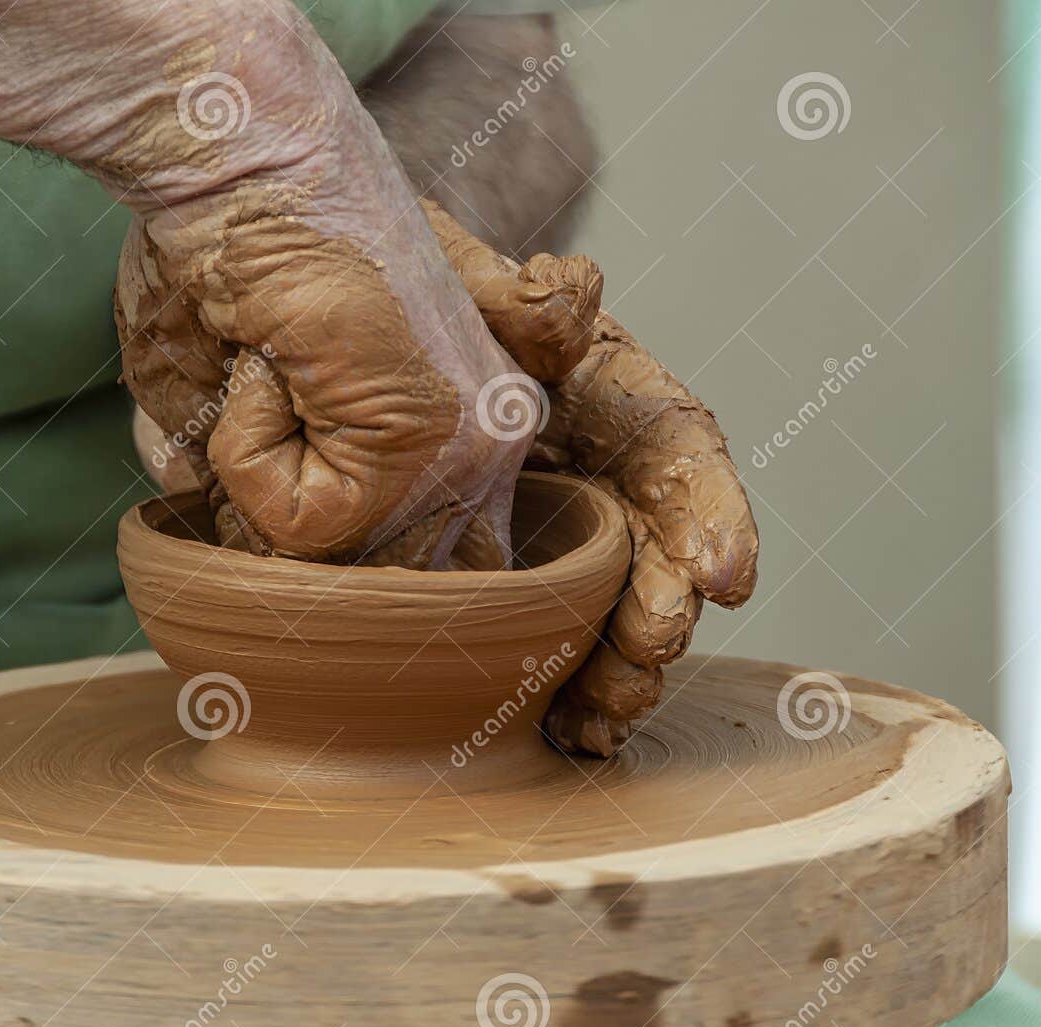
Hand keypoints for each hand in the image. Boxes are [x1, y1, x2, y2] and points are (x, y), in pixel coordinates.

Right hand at [113, 56, 533, 566]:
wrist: (244, 156)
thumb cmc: (237, 250)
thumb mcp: (243, 387)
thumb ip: (259, 487)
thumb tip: (243, 538)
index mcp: (478, 423)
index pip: (424, 562)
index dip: (317, 522)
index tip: (288, 397)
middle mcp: (497, 439)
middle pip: (386, 580)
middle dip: (289, 514)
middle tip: (274, 390)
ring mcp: (479, 443)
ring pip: (337, 565)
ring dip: (265, 476)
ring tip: (277, 364)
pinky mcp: (436, 441)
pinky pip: (303, 529)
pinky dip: (248, 453)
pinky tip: (275, 359)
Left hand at [421, 201, 758, 755]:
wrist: (319, 326)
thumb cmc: (396, 292)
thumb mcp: (448, 280)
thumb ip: (513, 296)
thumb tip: (572, 298)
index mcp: (599, 391)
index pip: (675, 447)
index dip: (712, 511)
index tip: (721, 573)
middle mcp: (591, 466)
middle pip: (656, 546)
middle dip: (663, 607)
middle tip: (650, 651)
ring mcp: (551, 528)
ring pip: (610, 605)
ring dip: (620, 667)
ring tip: (605, 715)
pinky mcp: (503, 578)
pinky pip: (548, 637)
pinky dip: (567, 688)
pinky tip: (568, 733)